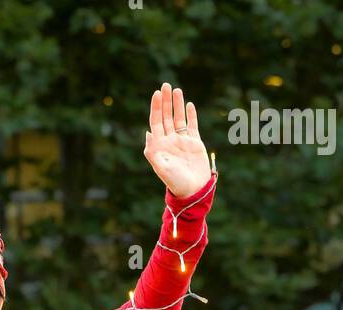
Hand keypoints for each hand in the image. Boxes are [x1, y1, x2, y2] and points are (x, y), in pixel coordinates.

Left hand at [144, 84, 211, 199]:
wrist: (193, 190)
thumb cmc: (175, 182)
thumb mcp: (161, 167)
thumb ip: (153, 152)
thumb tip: (148, 133)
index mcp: (160, 145)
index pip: (156, 122)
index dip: (156, 107)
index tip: (157, 93)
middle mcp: (170, 141)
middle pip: (166, 117)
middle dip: (165, 101)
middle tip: (166, 85)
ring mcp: (182, 141)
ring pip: (178, 118)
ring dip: (177, 104)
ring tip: (177, 90)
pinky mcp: (194, 143)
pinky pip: (192, 126)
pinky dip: (191, 115)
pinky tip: (189, 105)